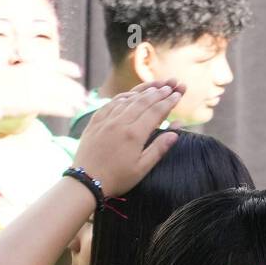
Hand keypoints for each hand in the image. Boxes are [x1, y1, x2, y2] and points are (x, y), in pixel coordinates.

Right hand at [0, 57, 85, 121]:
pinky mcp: (35, 103)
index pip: (54, 64)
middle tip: (85, 94)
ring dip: (74, 100)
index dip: (67, 68)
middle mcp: (36, 76)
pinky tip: (71, 112)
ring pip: (61, 95)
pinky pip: (54, 106)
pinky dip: (63, 109)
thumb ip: (28, 70)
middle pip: (62, 82)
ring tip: (82, 105)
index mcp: (30, 65)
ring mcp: (36, 89)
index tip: (78, 71)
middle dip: (75, 89)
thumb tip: (40, 74)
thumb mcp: (12, 70)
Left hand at [72, 82, 183, 197]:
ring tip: (155, 85)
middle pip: (143, 101)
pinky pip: (111, 103)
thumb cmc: (117, 178)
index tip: (178, 94)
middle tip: (172, 84)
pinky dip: (124, 96)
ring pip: (128, 98)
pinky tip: (131, 94)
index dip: (169, 102)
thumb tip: (175, 133)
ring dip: (143, 91)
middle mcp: (120, 122)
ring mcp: (106, 119)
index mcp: (134, 134)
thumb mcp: (142, 168)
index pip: (156, 112)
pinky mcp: (96, 121)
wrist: (86, 180)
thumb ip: (159, 148)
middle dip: (159, 91)